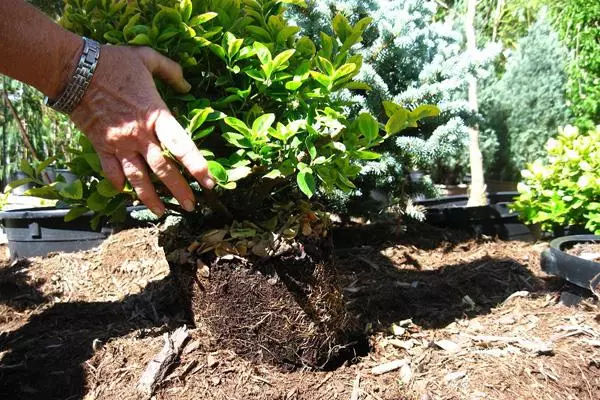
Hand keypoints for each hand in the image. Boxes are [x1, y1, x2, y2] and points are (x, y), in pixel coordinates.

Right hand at [69, 45, 213, 215]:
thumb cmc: (113, 62)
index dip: (197, 166)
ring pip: (137, 177)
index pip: (181, 146)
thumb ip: (171, 71)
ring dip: (150, 197)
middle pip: (163, 169)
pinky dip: (118, 182)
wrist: (74, 69)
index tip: (209, 182)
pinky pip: (110, 169)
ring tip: (162, 212)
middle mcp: (139, 135)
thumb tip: (188, 84)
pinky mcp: (100, 144)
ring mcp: (119, 142)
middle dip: (179, 190)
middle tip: (192, 207)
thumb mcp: (147, 58)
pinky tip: (124, 193)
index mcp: (156, 115)